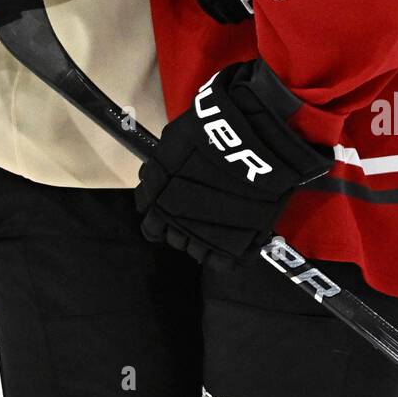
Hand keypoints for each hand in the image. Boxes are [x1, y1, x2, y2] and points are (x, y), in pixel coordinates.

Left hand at [135, 60, 331, 269]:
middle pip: (173, 239)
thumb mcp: (172, 142)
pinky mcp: (231, 244)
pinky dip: (225, 254)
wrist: (246, 139)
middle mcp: (174, 222)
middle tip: (200, 210)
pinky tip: (232, 240)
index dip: (161, 220)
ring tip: (219, 221)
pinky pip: (222, 263)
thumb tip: (157, 175)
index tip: (173, 210)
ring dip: (204, 239)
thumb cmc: (207, 133)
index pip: (150, 227)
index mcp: (157, 200)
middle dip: (183, 227)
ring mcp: (202, 236)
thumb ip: (162, 166)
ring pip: (195, 251)